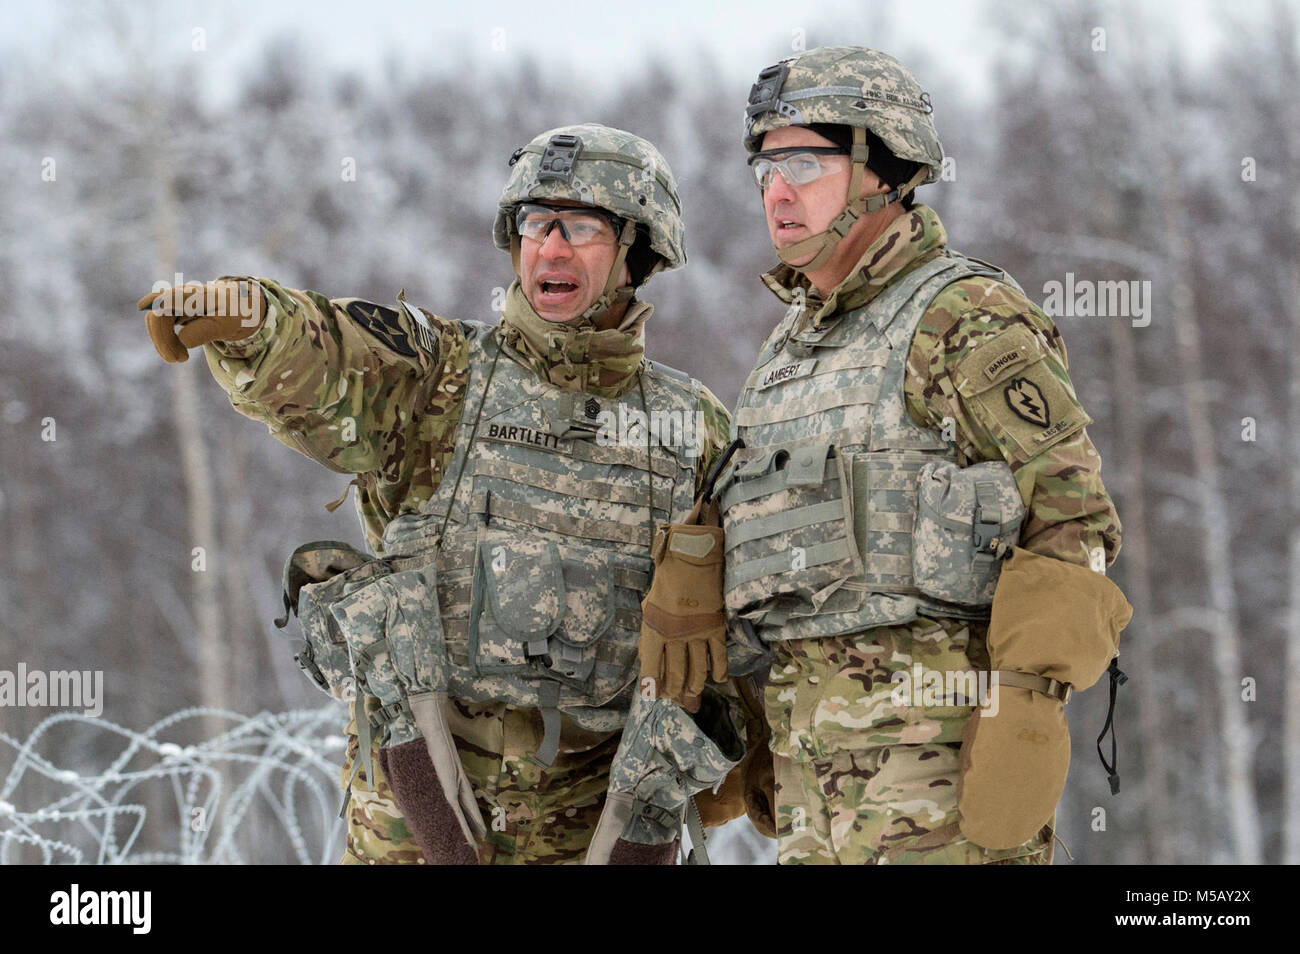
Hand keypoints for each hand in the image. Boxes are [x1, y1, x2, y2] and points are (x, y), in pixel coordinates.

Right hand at [138, 278, 266, 362]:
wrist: (241, 308)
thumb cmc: (236, 313)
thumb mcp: (228, 324)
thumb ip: (206, 330)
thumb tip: (182, 339)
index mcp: (196, 296)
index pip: (169, 297)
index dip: (153, 301)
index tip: (141, 308)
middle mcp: (182, 297)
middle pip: (158, 315)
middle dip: (163, 340)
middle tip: (179, 360)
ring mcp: (176, 304)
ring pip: (156, 323)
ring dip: (163, 343)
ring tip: (181, 359)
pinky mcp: (175, 313)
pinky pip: (162, 328)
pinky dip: (166, 342)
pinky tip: (179, 353)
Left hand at [639, 519, 727, 707]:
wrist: (691, 559)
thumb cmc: (667, 583)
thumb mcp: (649, 607)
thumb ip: (650, 634)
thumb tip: (648, 658)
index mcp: (654, 629)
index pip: (652, 666)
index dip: (653, 685)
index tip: (656, 696)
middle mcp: (675, 635)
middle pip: (676, 673)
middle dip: (676, 690)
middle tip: (677, 698)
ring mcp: (696, 633)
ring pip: (697, 670)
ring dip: (695, 686)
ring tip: (693, 694)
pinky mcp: (715, 628)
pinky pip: (718, 657)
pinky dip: (719, 671)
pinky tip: (718, 680)